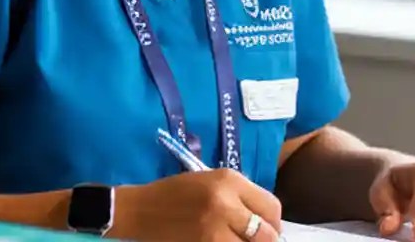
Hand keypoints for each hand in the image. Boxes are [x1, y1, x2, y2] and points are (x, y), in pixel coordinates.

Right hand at [114, 169, 283, 241]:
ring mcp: (214, 229)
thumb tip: (268, 223)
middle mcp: (226, 203)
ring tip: (235, 240)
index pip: (272, 208)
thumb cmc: (176, 193)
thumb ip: (240, 197)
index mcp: (229, 180)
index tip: (267, 230)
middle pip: (267, 234)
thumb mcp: (211, 181)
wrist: (140, 209)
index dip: (274, 224)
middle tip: (253, 241)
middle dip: (265, 240)